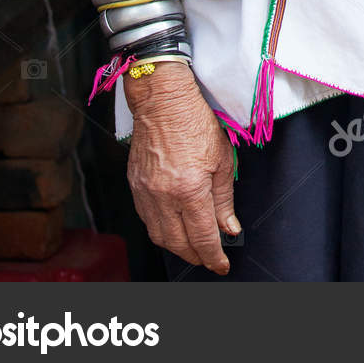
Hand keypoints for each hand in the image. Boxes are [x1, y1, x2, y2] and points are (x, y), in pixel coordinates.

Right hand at [124, 61, 238, 273]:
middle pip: (178, 244)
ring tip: (193, 246)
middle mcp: (163, 196)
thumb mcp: (222, 157)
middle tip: (210, 258)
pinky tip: (173, 226)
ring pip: (159, 237)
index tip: (222, 265)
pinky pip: (147, 220)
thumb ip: (224, 199)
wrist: (161, 97)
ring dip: (177, 247)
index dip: (214, 256)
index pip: (203, 237)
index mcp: (189, 189)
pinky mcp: (135, 186)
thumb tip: (229, 228)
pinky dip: (161, 230)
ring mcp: (145, 192)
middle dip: (196, 256)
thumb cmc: (194, 120)